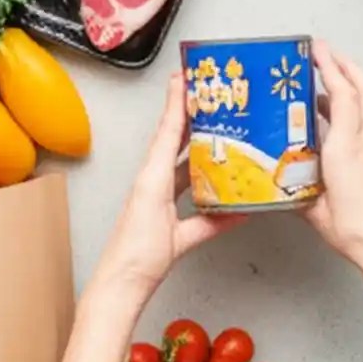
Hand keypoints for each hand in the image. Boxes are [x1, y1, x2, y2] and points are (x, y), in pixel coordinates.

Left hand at [96, 73, 244, 291]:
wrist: (121, 284)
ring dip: (194, 143)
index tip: (185, 77)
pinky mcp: (163, 213)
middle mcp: (153, 182)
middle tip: (205, 93)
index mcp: (153, 179)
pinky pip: (184, 187)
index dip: (178, 104)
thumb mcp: (177, 237)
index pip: (168, 132)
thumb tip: (241, 213)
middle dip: (189, 115)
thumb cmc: (138, 258)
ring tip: (215, 126)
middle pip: (173, 140)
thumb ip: (210, 223)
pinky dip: (201, 180)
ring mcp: (157, 196)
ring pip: (179, 161)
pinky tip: (219, 182)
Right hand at [304, 42, 362, 275]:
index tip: (317, 50)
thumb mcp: (312, 208)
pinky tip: (334, 116)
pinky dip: (351, 107)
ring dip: (350, 83)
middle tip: (325, 53)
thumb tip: (277, 179)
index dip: (330, 67)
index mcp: (347, 149)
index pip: (343, 95)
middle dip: (345, 64)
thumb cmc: (354, 230)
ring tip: (327, 79)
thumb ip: (294, 188)